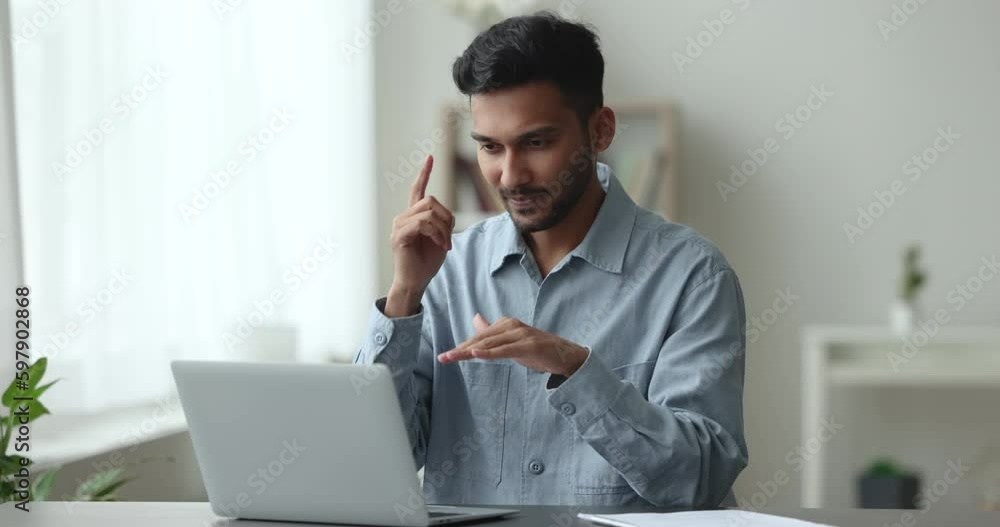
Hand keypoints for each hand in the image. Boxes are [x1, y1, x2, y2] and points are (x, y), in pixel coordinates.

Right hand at [387, 155, 455, 314]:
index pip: (417, 190)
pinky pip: (422, 224)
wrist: (416, 281)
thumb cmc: (427, 262)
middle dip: (446, 218)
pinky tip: (440, 245)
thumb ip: (443, 222)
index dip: (424, 173)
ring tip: (444, 244)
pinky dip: (436, 234)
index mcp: (413, 216)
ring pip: (428, 212)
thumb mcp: (441, 238)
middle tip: (448, 239)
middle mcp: (403, 217)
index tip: (430, 157)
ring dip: (442, 229)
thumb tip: (445, 214)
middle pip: (430, 200)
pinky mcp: (399, 236)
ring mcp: (399, 225)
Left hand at [437, 314, 589, 376]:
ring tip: (453, 357)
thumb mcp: (511, 341)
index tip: (446, 355)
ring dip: (469, 352)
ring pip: (490, 344)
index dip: (462, 346)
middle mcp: (511, 326)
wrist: (566, 356)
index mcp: (506, 324)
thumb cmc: (538, 349)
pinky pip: (505, 350)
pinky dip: (489, 353)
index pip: (480, 337)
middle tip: (443, 357)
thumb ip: (493, 332)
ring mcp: (521, 335)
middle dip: (461, 349)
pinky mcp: (529, 346)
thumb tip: (475, 318)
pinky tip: (476, 355)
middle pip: (481, 339)